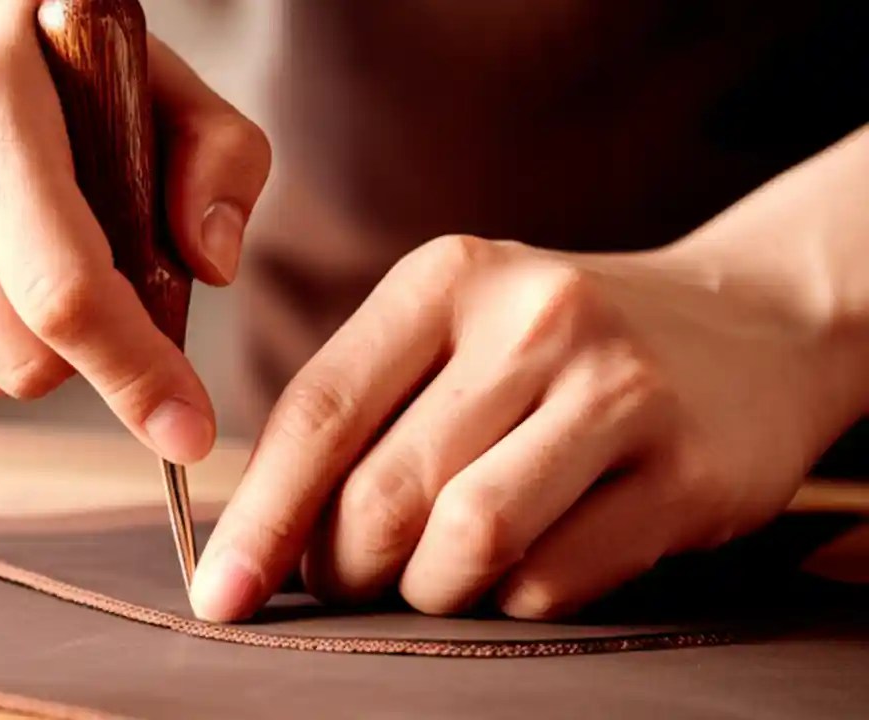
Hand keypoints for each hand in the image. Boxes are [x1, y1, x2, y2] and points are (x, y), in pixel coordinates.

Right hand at [0, 0, 269, 462]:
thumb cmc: (49, 54)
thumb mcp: (160, 71)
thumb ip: (222, 156)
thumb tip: (212, 268)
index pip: (64, 290)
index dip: (134, 375)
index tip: (189, 433)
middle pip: (28, 359)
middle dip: (96, 352)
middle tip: (113, 273)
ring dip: (43, 346)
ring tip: (42, 250)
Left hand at [192, 234, 862, 621]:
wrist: (754, 320)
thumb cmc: (562, 344)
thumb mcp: (460, 327)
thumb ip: (368, 406)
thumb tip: (264, 528)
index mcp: (449, 277)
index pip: (321, 409)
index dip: (260, 515)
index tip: (221, 591)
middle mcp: (536, 320)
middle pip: (388, 491)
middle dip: (343, 567)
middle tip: (345, 581)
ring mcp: (621, 392)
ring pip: (470, 540)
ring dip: (429, 589)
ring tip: (433, 577)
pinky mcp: (690, 472)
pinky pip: (555, 580)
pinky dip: (513, 599)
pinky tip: (524, 567)